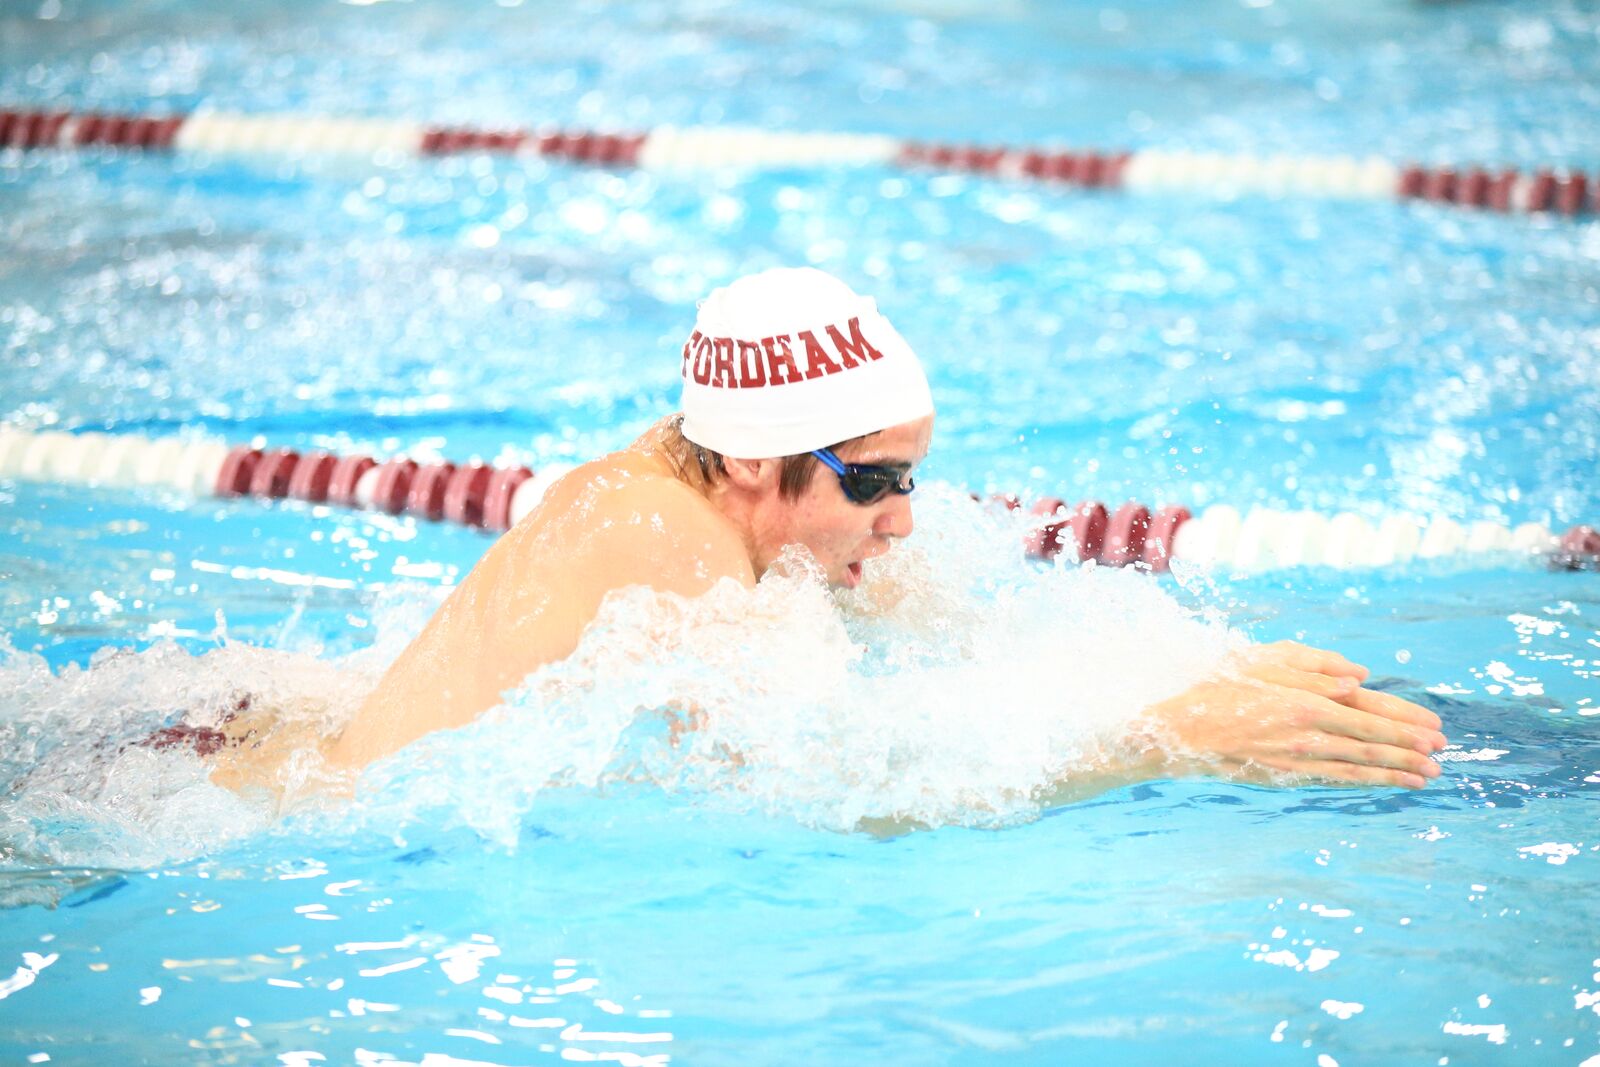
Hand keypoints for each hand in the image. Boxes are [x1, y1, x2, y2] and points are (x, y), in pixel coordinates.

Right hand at [1141, 640, 1447, 789]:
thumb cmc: (1220, 687)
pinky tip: (1387, 784)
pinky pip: (1336, 781)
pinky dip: (1367, 783)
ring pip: (1360, 766)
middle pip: (1372, 742)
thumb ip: (1314, 665)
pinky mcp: (1289, 778)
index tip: (1434, 728)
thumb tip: (1361, 677)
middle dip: (1412, 749)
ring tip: (1428, 776)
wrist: (1181, 731)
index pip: (1369, 711)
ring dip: (1398, 771)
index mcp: (1306, 700)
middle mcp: (1308, 734)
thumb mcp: (1262, 660)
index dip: (1405, 721)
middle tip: (1444, 754)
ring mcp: (1299, 760)